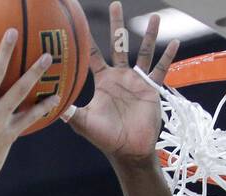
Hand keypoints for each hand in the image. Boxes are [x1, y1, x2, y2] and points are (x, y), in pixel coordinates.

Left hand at [64, 1, 179, 163]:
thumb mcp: (84, 124)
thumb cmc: (105, 138)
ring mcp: (137, 81)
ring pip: (144, 52)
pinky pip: (161, 69)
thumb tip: (50, 105)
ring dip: (150, 35)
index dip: (88, 39)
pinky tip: (175, 42)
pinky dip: (168, 56)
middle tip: (115, 4)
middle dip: (117, 25)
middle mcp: (120, 76)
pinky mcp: (151, 89)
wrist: (128, 150)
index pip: (93, 55)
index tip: (81, 21)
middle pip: (118, 44)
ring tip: (156, 17)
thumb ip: (70, 112)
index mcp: (104, 81)